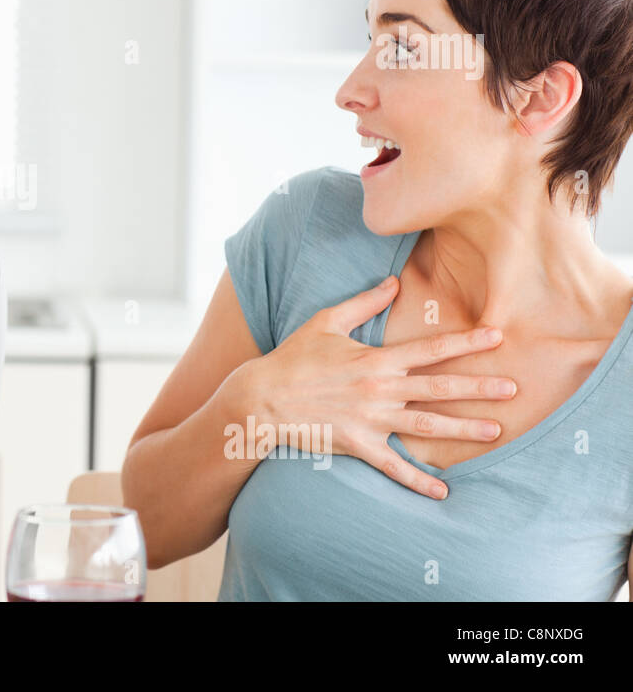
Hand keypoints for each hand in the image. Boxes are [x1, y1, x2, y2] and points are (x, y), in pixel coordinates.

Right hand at [243, 275, 515, 499]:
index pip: (430, 349)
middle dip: (479, 388)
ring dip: (463, 429)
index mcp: (375, 359)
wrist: (261, 398)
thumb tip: (394, 283)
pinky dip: (419, 481)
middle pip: (439, 388)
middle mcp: (380, 390)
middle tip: (513, 389)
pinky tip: (443, 491)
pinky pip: (394, 467)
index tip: (497, 337)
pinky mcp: (359, 446)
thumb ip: (363, 303)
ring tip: (496, 431)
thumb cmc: (292, 358)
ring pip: (427, 426)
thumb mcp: (326, 322)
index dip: (465, 342)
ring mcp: (371, 420)